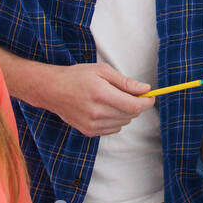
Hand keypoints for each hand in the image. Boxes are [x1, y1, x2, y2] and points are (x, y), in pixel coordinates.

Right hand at [39, 62, 153, 137]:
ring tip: (113, 99)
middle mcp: (96, 112)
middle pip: (130, 115)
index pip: (134, 106)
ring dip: (125, 112)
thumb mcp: (103, 71)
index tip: (150, 96)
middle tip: (130, 94)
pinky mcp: (88, 131)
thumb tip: (145, 89)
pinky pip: (113, 128)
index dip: (147, 102)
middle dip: (136, 104)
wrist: (52, 90)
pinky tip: (105, 108)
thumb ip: (126, 82)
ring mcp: (92, 124)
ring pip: (123, 123)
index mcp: (101, 94)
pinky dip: (115, 119)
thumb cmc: (77, 76)